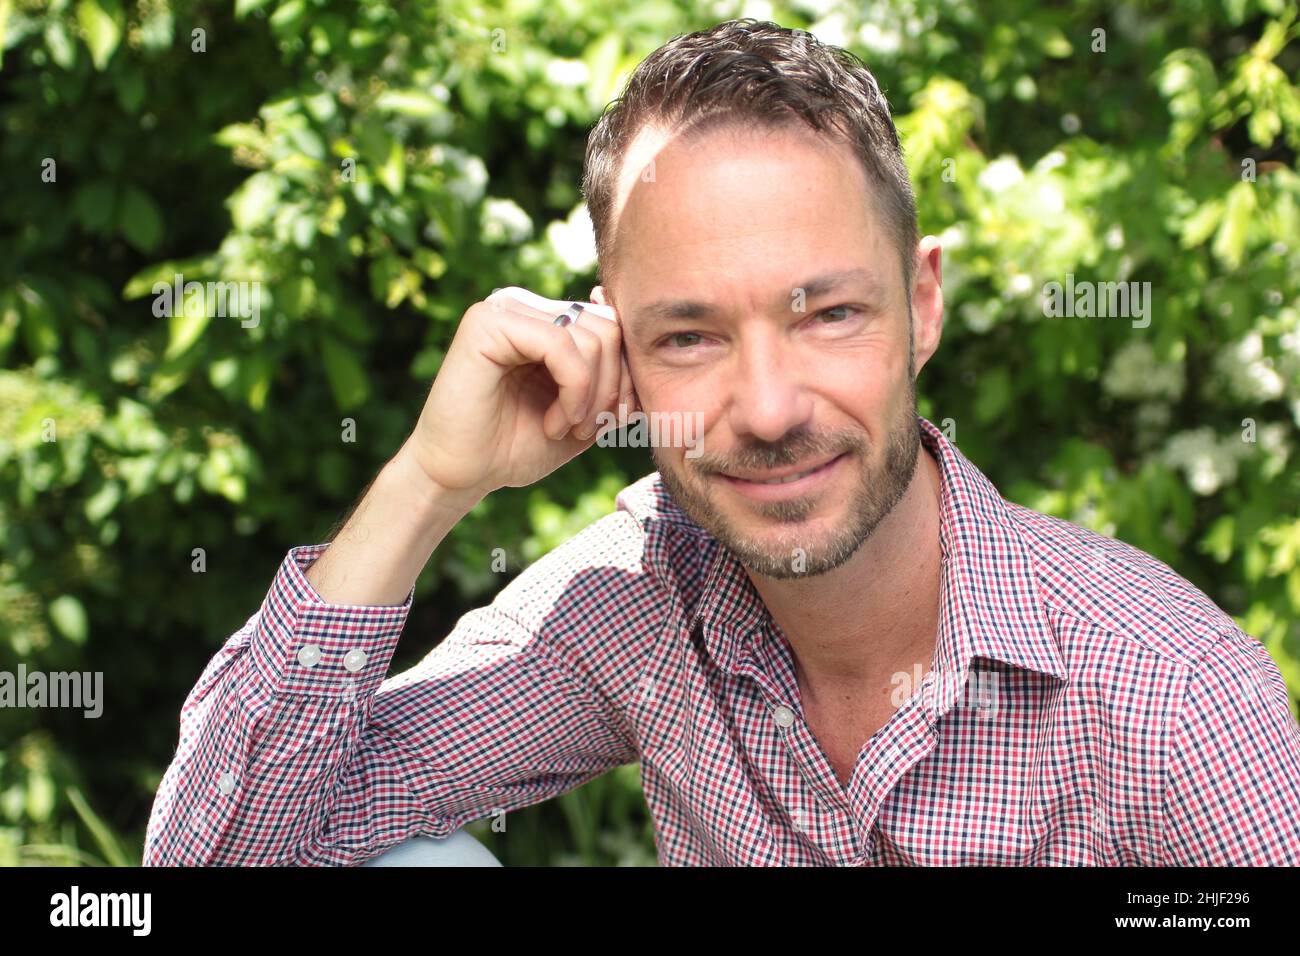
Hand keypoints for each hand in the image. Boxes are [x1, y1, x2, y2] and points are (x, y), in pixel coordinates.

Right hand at [399, 285, 636, 496]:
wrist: (462, 475)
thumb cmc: (517, 446)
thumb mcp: (585, 413)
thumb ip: (614, 378)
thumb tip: (652, 343)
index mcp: (546, 319)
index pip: (613, 325)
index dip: (625, 375)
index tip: (614, 421)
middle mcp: (526, 304)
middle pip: (609, 327)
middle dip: (613, 387)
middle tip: (590, 429)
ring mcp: (505, 308)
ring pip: (591, 335)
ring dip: (591, 396)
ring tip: (566, 428)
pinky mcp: (488, 323)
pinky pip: (562, 345)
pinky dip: (573, 392)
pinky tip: (554, 422)